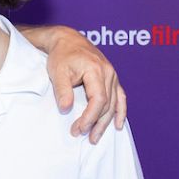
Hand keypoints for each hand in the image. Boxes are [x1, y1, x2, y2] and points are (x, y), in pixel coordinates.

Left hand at [43, 27, 125, 141]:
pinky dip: (120, 112)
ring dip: (106, 122)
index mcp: (96, 70)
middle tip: (83, 136)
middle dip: (96, 123)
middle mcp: (108, 73)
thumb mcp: (57, 71)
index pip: (98, 100)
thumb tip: (66, 109)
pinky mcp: (112, 78)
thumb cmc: (62, 55)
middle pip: (107, 104)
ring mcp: (112, 76)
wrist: (68, 40)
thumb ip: (62, 90)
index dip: (90, 117)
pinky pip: (120, 97)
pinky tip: (118, 125)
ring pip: (114, 103)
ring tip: (95, 137)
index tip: (78, 129)